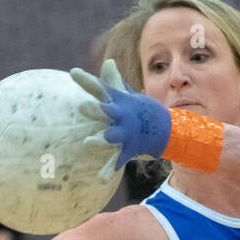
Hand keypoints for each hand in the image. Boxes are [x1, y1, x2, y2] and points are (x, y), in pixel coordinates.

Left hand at [70, 59, 171, 175]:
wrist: (167, 130)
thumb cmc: (140, 111)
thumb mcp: (128, 96)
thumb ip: (113, 81)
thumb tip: (107, 61)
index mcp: (118, 102)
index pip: (100, 89)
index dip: (87, 81)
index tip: (72, 73)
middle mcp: (121, 116)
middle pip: (106, 111)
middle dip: (95, 110)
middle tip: (82, 107)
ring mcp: (126, 134)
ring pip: (111, 137)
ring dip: (101, 140)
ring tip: (88, 143)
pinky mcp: (128, 149)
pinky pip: (117, 160)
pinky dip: (109, 169)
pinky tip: (101, 178)